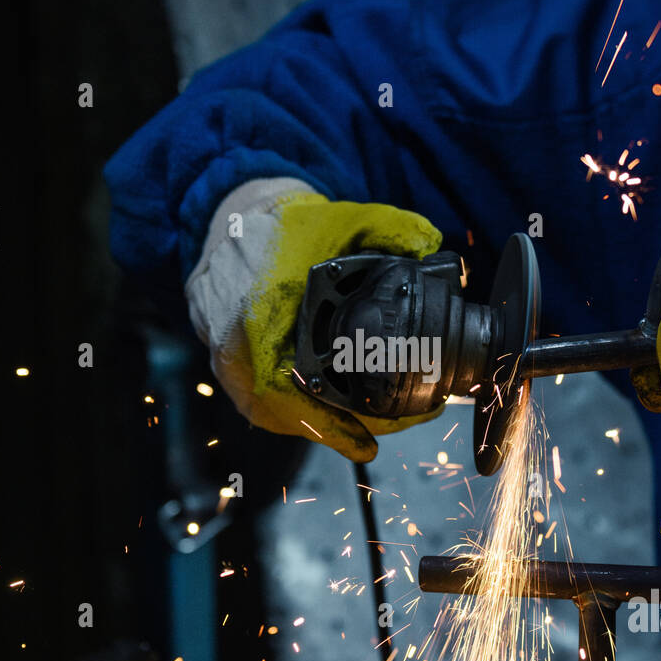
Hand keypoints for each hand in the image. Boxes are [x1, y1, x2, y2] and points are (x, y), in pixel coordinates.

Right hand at [186, 179, 443, 460]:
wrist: (233, 228)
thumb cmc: (279, 229)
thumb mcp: (336, 219)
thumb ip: (387, 226)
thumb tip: (429, 246)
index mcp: (254, 316)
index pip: (283, 390)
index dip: (327, 425)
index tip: (368, 442)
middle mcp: (235, 349)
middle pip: (287, 414)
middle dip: (343, 430)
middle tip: (393, 429)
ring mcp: (231, 364)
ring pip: (280, 415)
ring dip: (328, 425)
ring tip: (376, 428)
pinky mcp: (236, 370)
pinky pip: (273, 404)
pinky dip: (309, 413)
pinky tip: (344, 417)